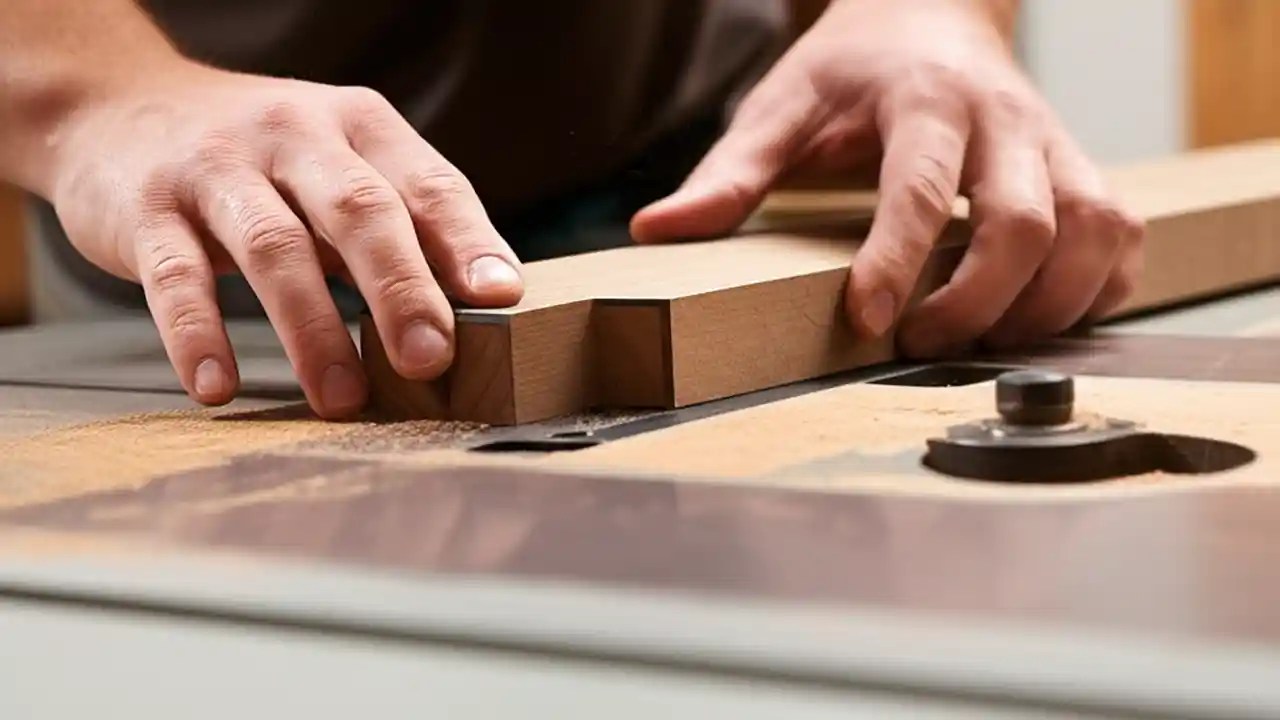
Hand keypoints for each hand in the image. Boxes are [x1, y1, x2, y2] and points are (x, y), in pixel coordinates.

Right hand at [50, 63, 522, 417]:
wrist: (118, 106)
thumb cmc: (263, 161)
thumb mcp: (340, 168)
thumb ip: (403, 225)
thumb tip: (482, 306)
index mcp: (359, 126)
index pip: (427, 183)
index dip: (467, 241)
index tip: (501, 298)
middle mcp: (293, 135)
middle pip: (358, 210)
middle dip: (401, 287)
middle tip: (430, 358)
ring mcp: (217, 168)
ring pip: (274, 247)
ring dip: (312, 329)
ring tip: (342, 397)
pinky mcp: (147, 209)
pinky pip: (175, 276)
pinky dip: (198, 335)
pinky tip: (218, 387)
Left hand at [632, 0, 1142, 356]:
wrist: (931, 10)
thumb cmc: (852, 69)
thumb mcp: (779, 107)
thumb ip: (727, 174)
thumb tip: (655, 230)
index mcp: (925, 101)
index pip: (921, 190)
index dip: (896, 263)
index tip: (863, 322)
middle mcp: (1006, 120)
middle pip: (1026, 225)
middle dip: (975, 305)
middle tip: (916, 346)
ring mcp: (1057, 144)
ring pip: (1092, 234)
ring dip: (1044, 308)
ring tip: (978, 342)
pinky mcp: (1086, 170)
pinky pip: (1122, 239)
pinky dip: (1095, 292)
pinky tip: (1040, 315)